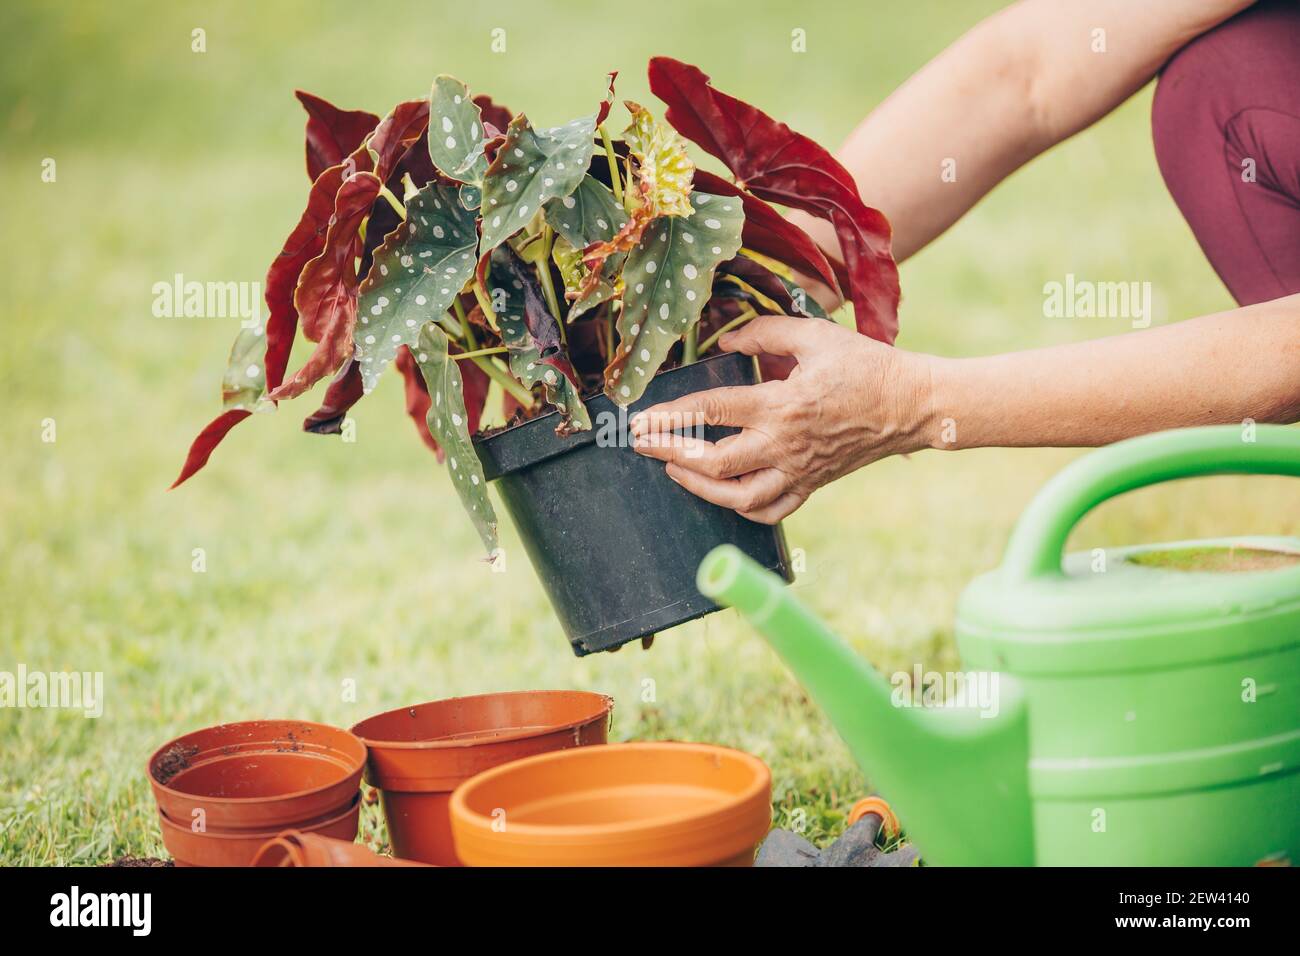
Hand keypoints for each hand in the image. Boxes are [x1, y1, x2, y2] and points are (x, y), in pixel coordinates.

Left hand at [630, 315, 934, 522]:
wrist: (912, 406)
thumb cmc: (866, 366)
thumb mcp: (815, 335)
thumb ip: (765, 332)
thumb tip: (726, 341)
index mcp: (781, 404)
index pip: (710, 411)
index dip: (669, 415)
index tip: (640, 419)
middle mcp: (784, 444)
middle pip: (713, 462)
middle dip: (668, 454)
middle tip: (642, 445)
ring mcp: (797, 471)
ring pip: (737, 497)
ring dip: (698, 487)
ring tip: (674, 469)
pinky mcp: (811, 485)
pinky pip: (770, 511)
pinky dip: (742, 508)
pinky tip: (724, 494)